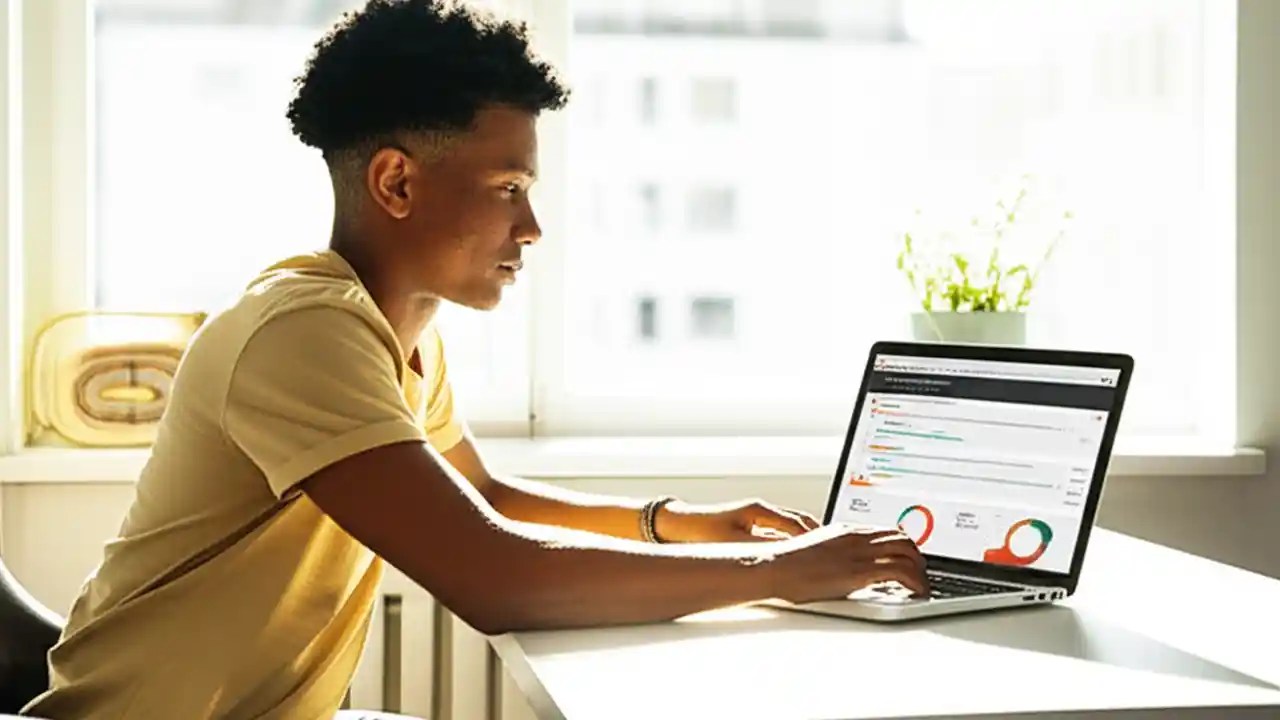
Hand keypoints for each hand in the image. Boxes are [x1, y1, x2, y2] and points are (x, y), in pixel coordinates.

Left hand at [653, 498, 820, 543]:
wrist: (678, 525)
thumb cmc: (701, 530)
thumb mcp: (733, 543)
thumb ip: (761, 549)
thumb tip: (785, 555)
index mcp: (760, 510)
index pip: (797, 525)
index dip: (815, 539)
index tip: (830, 549)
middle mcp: (762, 511)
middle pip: (801, 522)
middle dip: (818, 536)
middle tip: (835, 551)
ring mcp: (758, 518)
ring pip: (792, 527)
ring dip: (806, 539)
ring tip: (822, 554)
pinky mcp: (752, 526)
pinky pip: (781, 533)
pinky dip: (793, 542)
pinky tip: (796, 556)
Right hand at [770, 524, 929, 600]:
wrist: (773, 567)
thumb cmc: (785, 564)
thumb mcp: (814, 552)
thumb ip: (834, 555)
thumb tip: (841, 568)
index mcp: (846, 530)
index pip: (886, 531)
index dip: (903, 546)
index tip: (908, 558)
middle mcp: (857, 537)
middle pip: (902, 538)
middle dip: (916, 556)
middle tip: (918, 573)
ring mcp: (860, 552)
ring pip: (908, 551)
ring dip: (920, 570)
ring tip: (920, 587)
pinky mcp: (860, 571)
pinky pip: (900, 571)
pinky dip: (914, 582)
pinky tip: (915, 592)